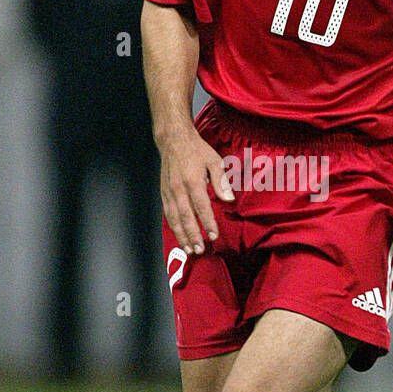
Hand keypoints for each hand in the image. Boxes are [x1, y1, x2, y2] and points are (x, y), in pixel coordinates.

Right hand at [159, 129, 234, 254]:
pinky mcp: (164, 193)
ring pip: (174, 219)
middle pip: (186, 217)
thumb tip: (228, 199)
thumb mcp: (214, 161)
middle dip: (193, 236)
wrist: (174, 141)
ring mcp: (169, 192)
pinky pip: (168, 214)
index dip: (208, 223)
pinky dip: (173, 227)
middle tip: (200, 250)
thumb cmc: (197, 151)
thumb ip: (221, 181)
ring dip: (181, 236)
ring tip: (189, 250)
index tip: (214, 235)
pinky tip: (180, 236)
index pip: (201, 207)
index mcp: (193, 181)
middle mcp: (179, 189)